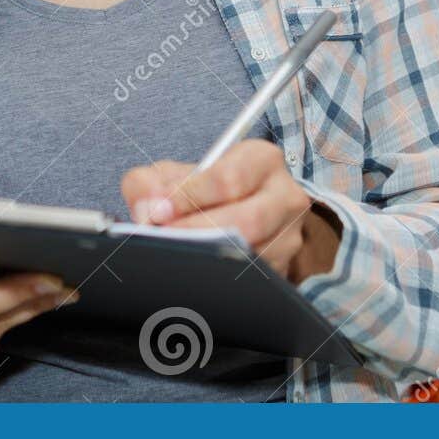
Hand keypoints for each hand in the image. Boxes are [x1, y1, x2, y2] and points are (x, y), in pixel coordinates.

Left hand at [120, 139, 341, 281]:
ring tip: (172, 254)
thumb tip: (149, 210)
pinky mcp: (283, 268)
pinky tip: (192, 271)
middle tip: (163, 236)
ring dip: (209, 257)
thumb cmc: (201, 188)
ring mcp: (289, 236)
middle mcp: (286, 196)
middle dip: (199, 231)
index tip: (159, 211)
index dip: (190, 196)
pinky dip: (218, 276)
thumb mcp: (173, 174)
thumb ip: (150, 183)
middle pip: (249, 220)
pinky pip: (252, 278)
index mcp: (262, 160)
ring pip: (253, 254)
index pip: (229, 178)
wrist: (228, 209)